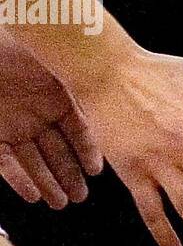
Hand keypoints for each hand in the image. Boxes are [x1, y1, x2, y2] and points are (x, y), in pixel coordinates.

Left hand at [0, 34, 100, 207]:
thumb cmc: (14, 44)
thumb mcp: (57, 65)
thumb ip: (81, 88)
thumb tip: (110, 105)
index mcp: (57, 95)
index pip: (79, 131)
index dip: (88, 153)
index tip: (96, 170)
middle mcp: (36, 112)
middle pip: (58, 152)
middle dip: (70, 177)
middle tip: (80, 196)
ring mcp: (13, 124)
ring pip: (34, 162)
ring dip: (47, 184)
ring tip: (59, 201)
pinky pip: (5, 162)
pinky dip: (19, 180)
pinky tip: (32, 193)